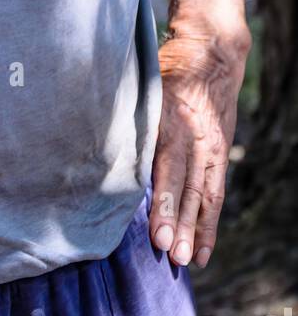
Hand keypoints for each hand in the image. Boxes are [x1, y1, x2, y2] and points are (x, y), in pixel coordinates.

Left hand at [149, 29, 250, 268]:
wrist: (212, 54)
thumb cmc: (166, 69)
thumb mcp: (144, 85)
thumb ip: (129, 117)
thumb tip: (97, 149)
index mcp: (171, 119)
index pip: (167, 167)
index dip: (164, 202)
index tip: (157, 232)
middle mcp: (195, 137)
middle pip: (188, 187)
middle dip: (181, 224)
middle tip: (172, 255)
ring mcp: (212, 147)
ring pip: (205, 195)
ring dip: (197, 230)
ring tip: (188, 261)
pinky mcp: (219, 153)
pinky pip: (216, 192)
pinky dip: (210, 221)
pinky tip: (203, 250)